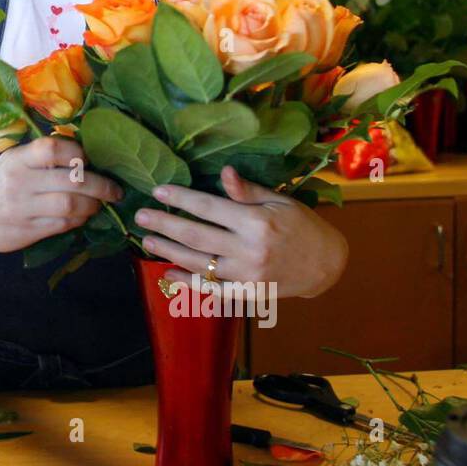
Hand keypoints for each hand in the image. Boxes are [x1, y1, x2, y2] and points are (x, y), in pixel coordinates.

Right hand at [0, 135, 124, 253]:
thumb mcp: (13, 161)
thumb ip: (41, 156)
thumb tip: (84, 152)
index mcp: (17, 159)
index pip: (53, 148)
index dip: (78, 153)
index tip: (89, 160)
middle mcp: (19, 182)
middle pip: (71, 181)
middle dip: (100, 185)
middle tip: (114, 190)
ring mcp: (23, 209)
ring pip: (70, 205)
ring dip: (93, 205)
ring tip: (100, 204)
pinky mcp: (27, 231)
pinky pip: (63, 225)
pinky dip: (79, 220)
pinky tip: (83, 216)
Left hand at [131, 166, 347, 298]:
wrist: (326, 264)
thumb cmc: (301, 225)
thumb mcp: (279, 201)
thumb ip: (247, 191)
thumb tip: (224, 172)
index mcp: (256, 222)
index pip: (209, 208)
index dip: (180, 198)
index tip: (158, 191)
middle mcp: (249, 250)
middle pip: (196, 236)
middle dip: (165, 225)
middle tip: (140, 217)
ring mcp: (246, 275)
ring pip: (198, 264)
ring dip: (169, 252)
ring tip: (147, 241)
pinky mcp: (247, 293)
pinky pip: (212, 290)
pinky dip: (188, 283)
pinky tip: (168, 273)